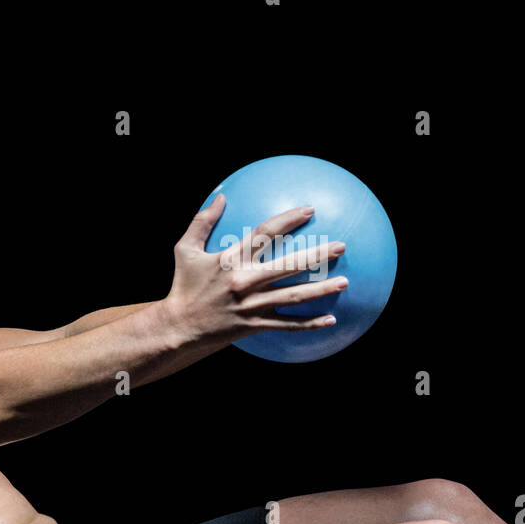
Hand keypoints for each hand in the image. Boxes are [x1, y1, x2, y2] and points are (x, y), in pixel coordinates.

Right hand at [161, 193, 346, 346]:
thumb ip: (202, 221)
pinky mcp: (255, 325)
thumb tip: (221, 195)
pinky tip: (331, 320)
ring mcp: (251, 306)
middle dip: (317, 254)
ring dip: (321, 290)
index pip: (264, 233)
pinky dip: (310, 324)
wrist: (179, 328)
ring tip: (345, 281)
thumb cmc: (183, 285)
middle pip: (288, 265)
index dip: (289, 219)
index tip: (310, 210)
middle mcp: (244, 281)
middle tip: (341, 246)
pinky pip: (287, 325)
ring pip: (293, 297)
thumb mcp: (185, 250)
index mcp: (230, 259)